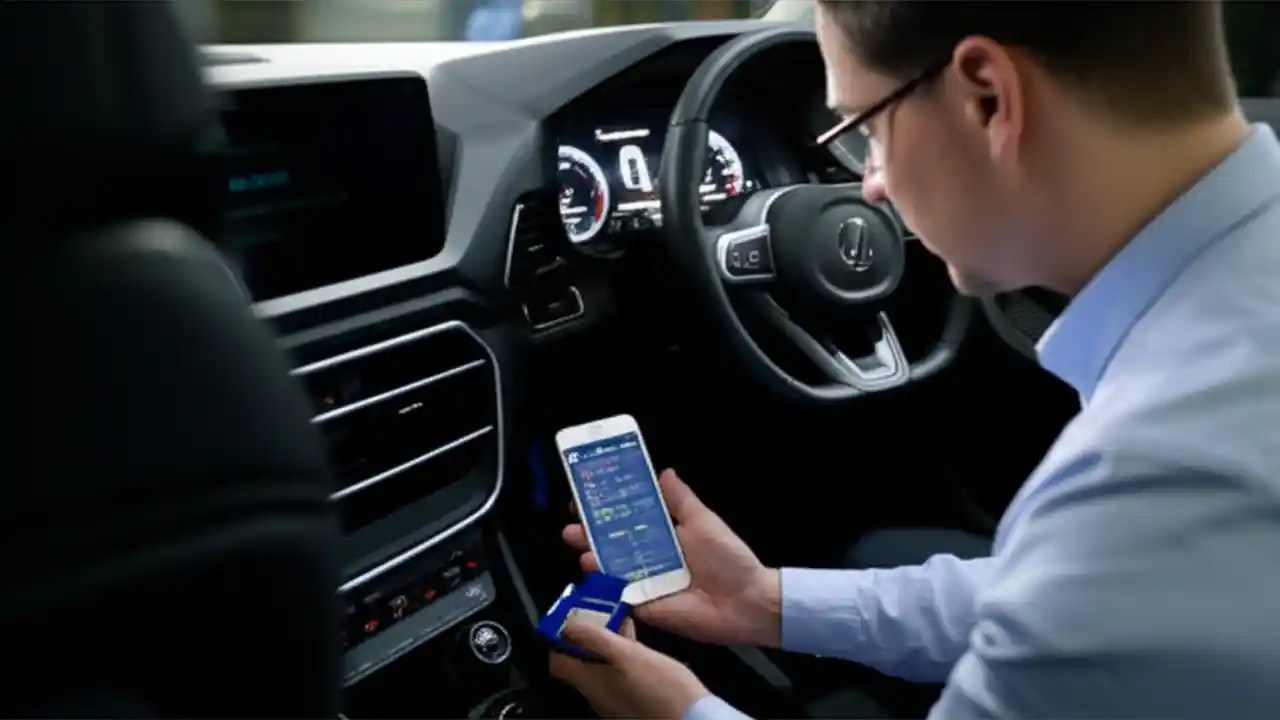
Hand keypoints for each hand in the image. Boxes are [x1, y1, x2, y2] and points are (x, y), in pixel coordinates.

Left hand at [550, 617, 709, 718]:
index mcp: (589, 683)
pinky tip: (635, 640)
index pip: (557, 661)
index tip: (570, 616)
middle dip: (584, 636)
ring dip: (604, 643)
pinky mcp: (633, 699)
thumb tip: (567, 625)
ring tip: (616, 619)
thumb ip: (595, 639)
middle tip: (596, 612)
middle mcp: (597, 694)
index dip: (558, 638)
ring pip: (599, 666)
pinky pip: (618, 673)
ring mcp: (615, 699)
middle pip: (578, 663)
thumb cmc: (661, 687)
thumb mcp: (628, 655)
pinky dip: (621, 654)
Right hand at [565, 469, 781, 647]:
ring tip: (580, 546)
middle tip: (572, 526)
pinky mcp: (644, 607)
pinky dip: (604, 586)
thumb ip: (681, 500)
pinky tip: (593, 573)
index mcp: (663, 537)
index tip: (584, 500)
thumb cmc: (728, 559)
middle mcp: (650, 559)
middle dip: (589, 535)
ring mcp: (645, 584)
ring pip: (611, 569)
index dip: (606, 512)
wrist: (745, 603)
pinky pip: (620, 596)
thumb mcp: (703, 522)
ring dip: (592, 557)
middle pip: (612, 545)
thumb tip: (664, 471)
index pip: (628, 521)